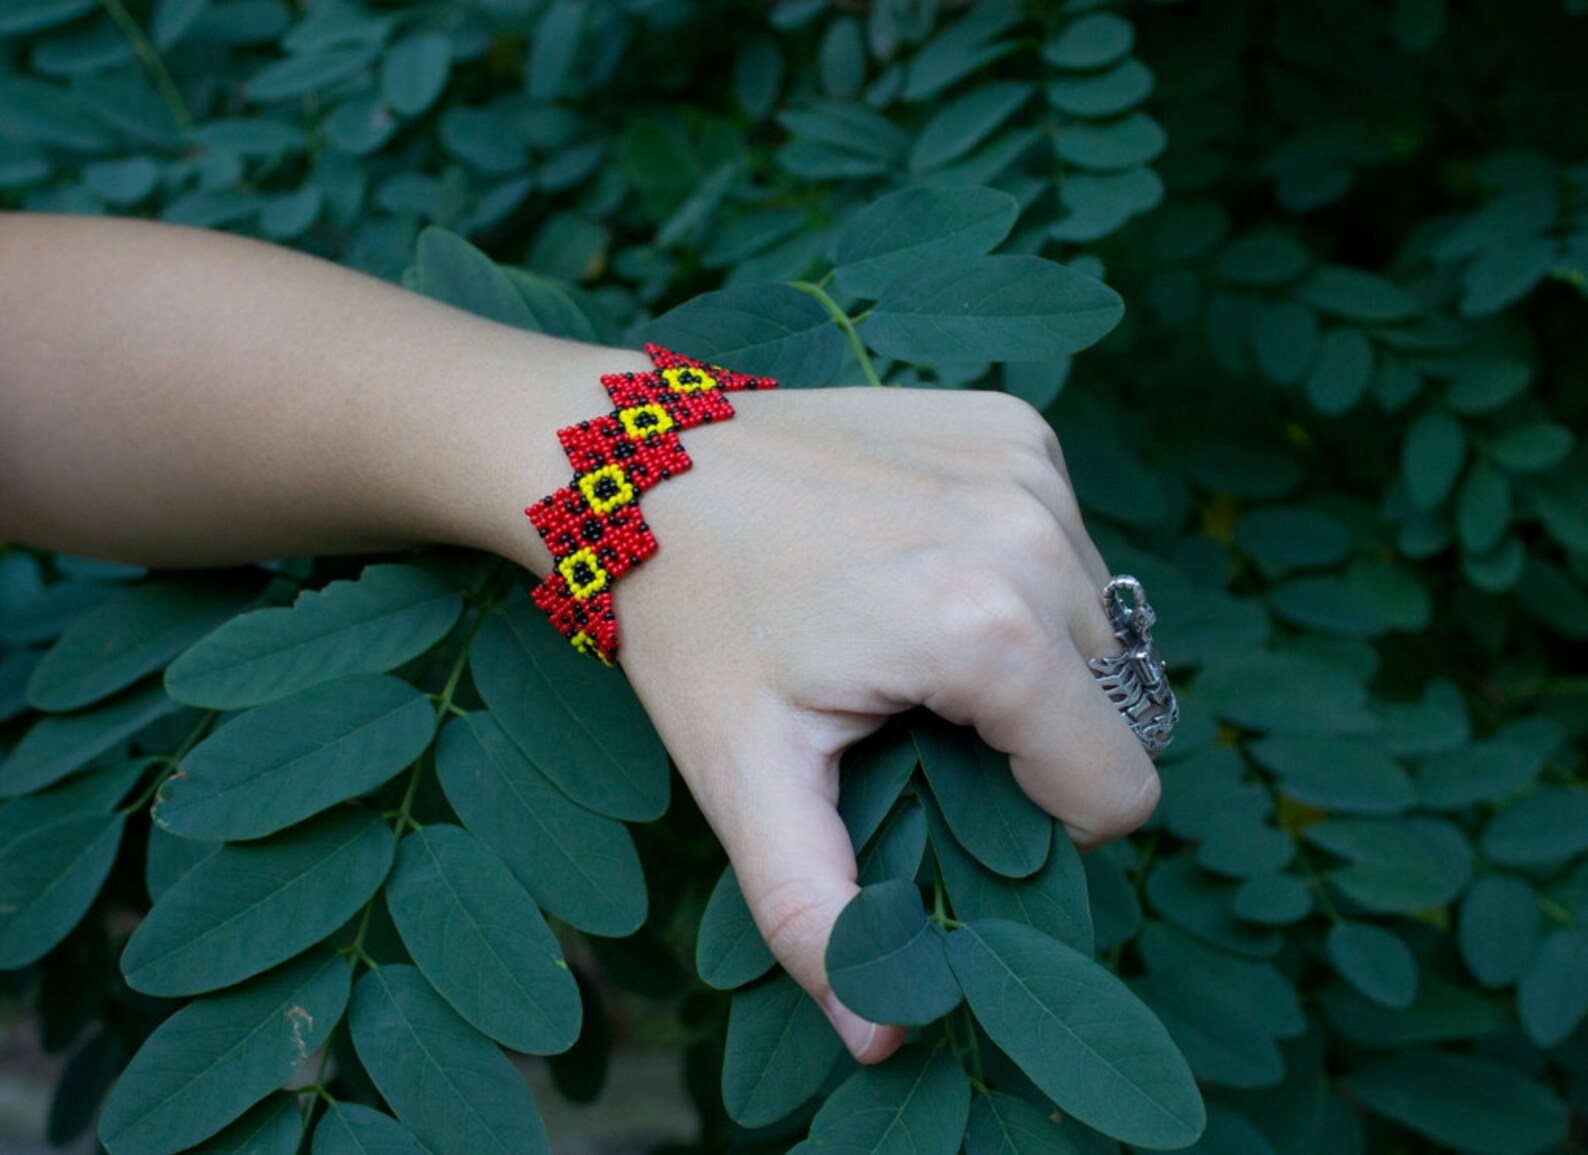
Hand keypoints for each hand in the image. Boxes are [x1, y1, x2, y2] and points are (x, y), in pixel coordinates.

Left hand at [615, 386, 1161, 1062]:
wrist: (635, 463)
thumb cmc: (688, 621)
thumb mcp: (743, 778)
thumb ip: (820, 914)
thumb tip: (882, 1036)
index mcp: (986, 629)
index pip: (1119, 789)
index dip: (1048, 823)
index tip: (950, 788)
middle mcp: (1032, 533)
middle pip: (1117, 706)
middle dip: (1037, 735)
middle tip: (917, 714)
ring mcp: (1029, 465)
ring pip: (1101, 623)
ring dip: (1033, 653)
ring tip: (911, 635)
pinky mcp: (1016, 425)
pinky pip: (1068, 540)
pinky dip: (1018, 571)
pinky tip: (918, 564)